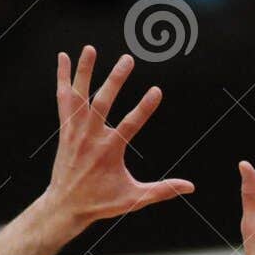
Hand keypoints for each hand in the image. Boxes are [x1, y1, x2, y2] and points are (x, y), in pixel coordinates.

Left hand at [43, 46, 193, 228]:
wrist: (65, 206)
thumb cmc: (101, 202)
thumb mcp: (134, 199)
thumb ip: (162, 190)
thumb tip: (190, 187)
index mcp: (109, 151)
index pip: (130, 125)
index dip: (144, 108)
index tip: (157, 90)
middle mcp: (90, 137)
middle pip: (103, 103)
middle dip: (115, 80)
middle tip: (128, 59)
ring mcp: (76, 131)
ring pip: (80, 96)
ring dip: (85, 71)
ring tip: (90, 48)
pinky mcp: (66, 129)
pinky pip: (64, 99)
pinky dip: (63, 78)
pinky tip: (63, 57)